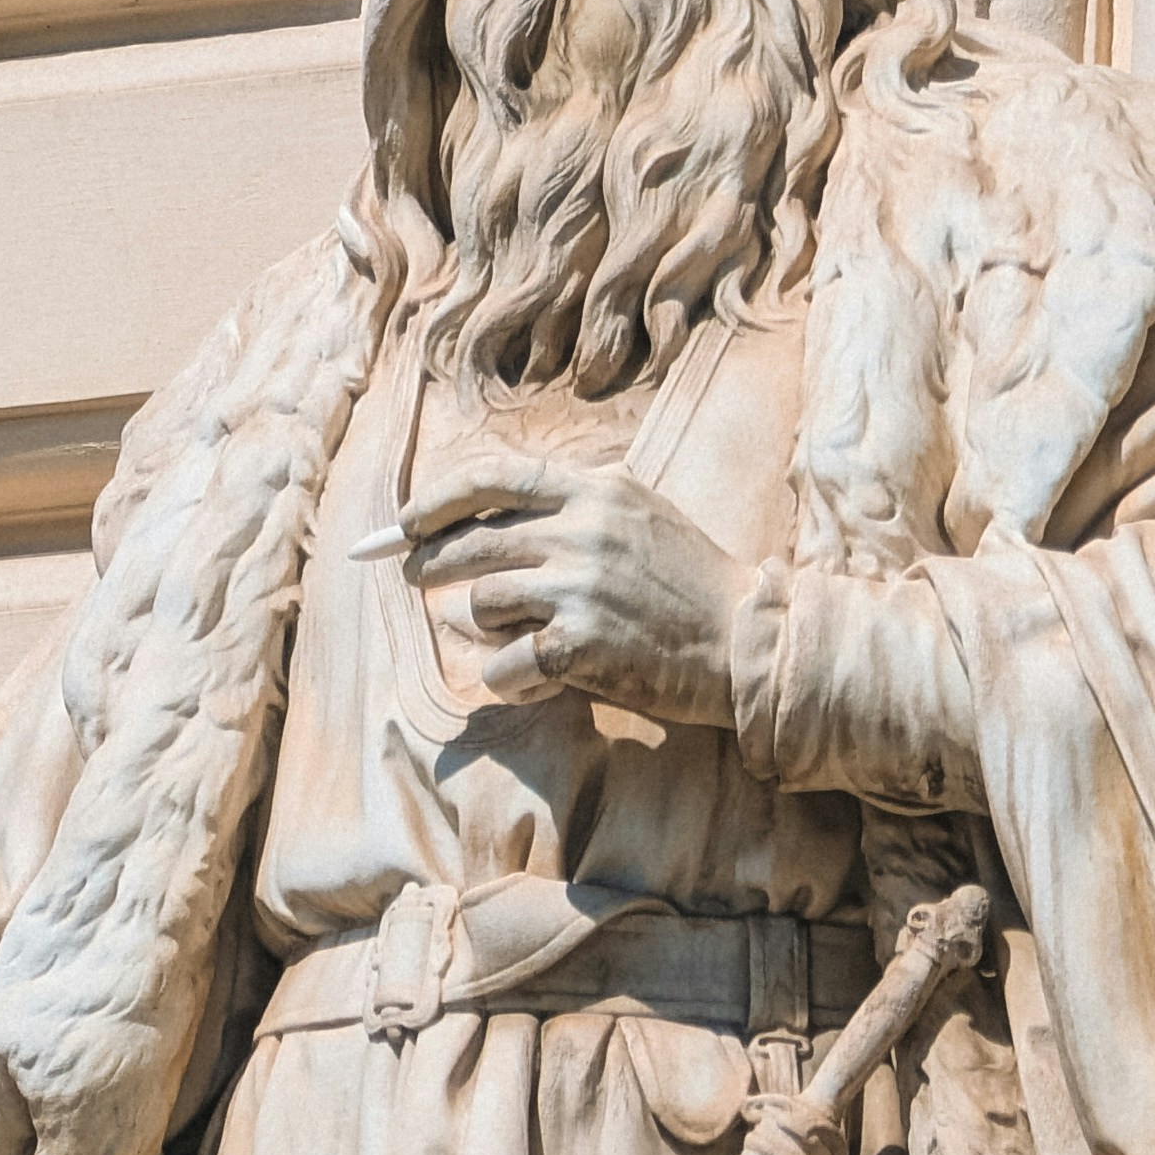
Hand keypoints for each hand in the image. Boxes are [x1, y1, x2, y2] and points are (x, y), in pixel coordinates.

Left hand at [399, 455, 746, 725]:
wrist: (749, 643)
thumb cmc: (691, 584)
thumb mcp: (640, 516)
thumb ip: (573, 507)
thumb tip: (488, 518)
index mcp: (596, 490)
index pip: (494, 475)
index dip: (438, 498)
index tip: (405, 519)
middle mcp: (583, 529)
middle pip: (470, 542)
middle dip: (427, 561)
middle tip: (410, 574)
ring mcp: (579, 586)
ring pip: (480, 605)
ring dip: (489, 628)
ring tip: (526, 639)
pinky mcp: (579, 644)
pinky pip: (501, 665)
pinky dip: (507, 678)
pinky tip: (535, 679)